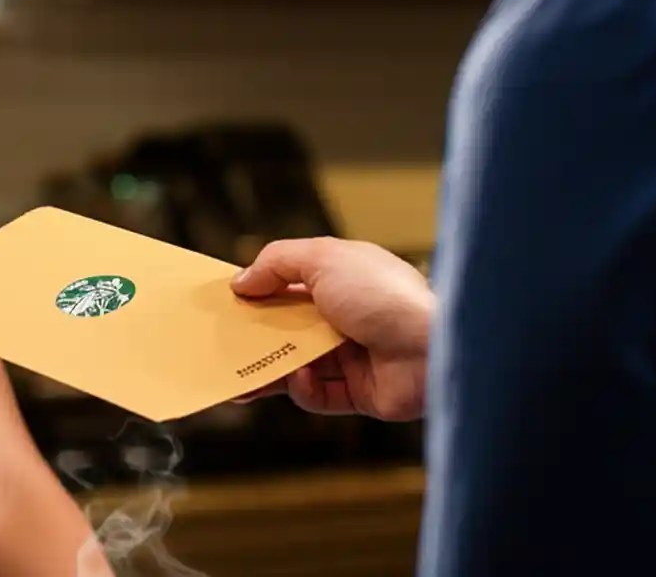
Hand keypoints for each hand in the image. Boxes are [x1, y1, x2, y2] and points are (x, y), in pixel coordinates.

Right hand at [231, 238, 431, 421]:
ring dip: (268, 369)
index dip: (258, 292)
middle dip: (255, 337)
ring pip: (298, 365)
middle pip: (289, 328)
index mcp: (345, 279)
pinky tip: (301, 377)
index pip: (291, 285)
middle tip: (221, 345)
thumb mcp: (322, 259)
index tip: (226, 303)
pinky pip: (318, 395)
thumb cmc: (384, 295)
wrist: (434, 348)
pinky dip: (304, 388)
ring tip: (237, 377)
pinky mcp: (361, 393)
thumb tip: (240, 281)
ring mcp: (356, 356)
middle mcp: (350, 317)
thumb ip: (276, 263)